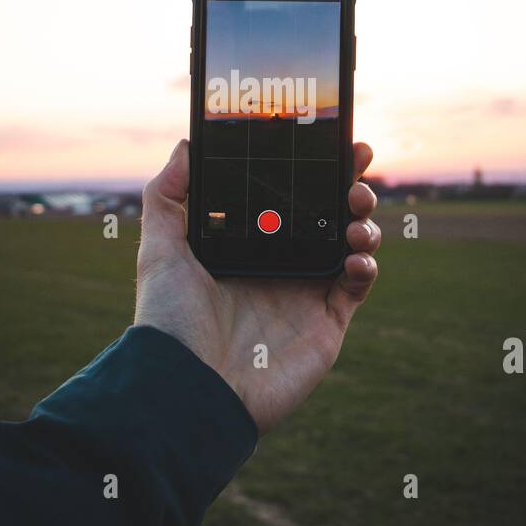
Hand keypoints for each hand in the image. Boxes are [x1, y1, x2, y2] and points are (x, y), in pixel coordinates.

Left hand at [134, 140, 380, 433]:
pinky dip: (365, 264)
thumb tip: (185, 144)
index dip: (311, 168)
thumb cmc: (169, 321)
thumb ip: (168, 196)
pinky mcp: (325, 323)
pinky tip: (355, 254)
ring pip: (352, 243)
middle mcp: (280, 265)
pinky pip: (357, 286)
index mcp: (246, 244)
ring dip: (364, 219)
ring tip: (356, 209)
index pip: (287, 196)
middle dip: (349, 183)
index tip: (329, 138)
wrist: (190, 387)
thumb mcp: (159, 250)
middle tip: (358, 160)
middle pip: (327, 213)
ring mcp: (305, 293)